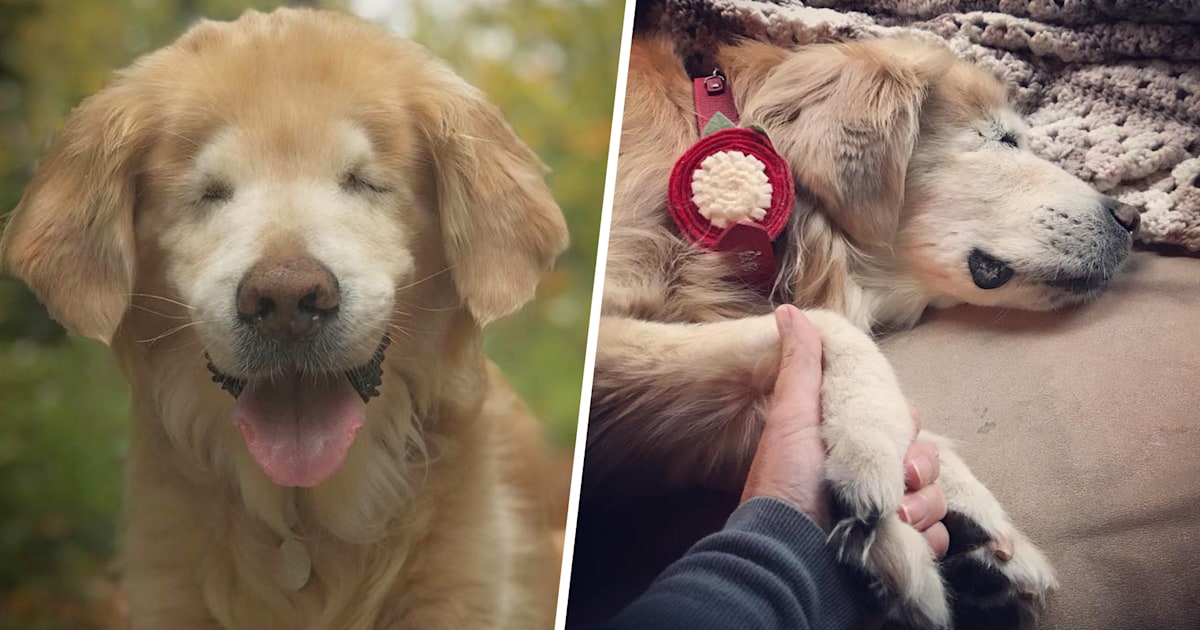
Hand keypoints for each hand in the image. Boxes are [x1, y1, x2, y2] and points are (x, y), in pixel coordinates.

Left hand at [741, 304, 950, 555]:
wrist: (790, 556)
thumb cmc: (787, 484)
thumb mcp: (792, 417)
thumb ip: (801, 365)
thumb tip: (787, 310)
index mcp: (849, 447)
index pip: (902, 427)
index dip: (902, 432)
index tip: (890, 444)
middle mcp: (870, 481)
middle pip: (925, 462)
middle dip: (916, 472)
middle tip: (894, 487)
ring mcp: (886, 520)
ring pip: (934, 500)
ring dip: (920, 509)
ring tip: (888, 520)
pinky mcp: (899, 556)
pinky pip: (937, 539)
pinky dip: (927, 540)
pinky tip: (901, 540)